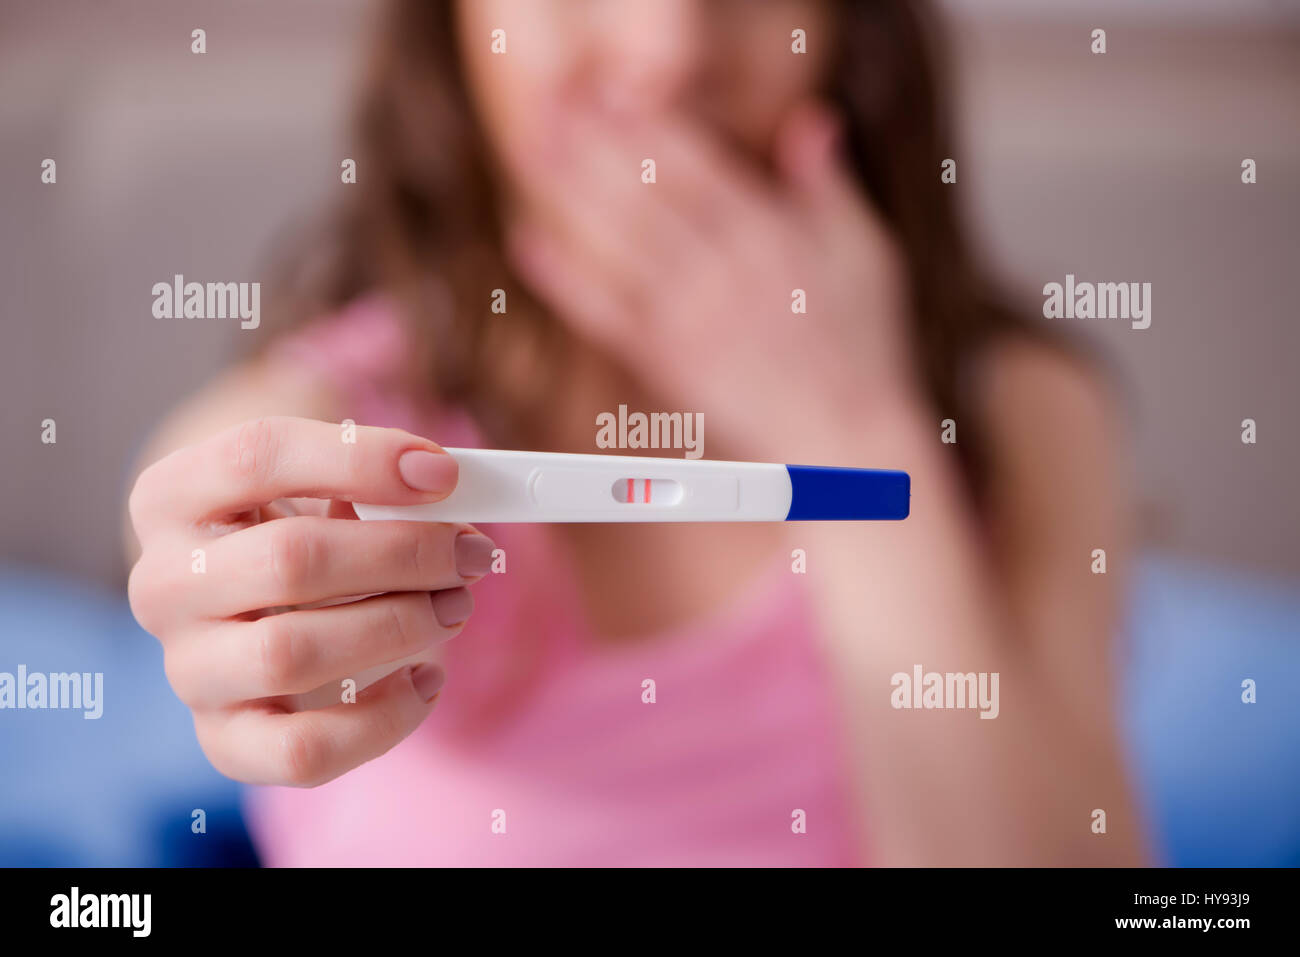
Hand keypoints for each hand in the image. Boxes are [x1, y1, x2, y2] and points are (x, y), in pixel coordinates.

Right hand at [126, 417, 494, 786]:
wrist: (260, 615)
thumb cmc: (305, 532)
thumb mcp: (324, 486)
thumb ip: (376, 481)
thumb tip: (450, 491)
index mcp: (173, 496)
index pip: (256, 456)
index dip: (360, 459)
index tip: (443, 475)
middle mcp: (163, 584)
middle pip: (288, 559)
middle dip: (402, 553)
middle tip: (468, 553)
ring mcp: (189, 669)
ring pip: (292, 654)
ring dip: (399, 626)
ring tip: (455, 606)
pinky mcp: (227, 740)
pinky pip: (304, 750)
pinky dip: (384, 719)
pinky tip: (426, 680)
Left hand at [506, 98, 924, 460]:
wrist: (848, 437)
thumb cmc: (864, 344)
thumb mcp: (866, 251)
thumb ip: (828, 185)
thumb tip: (811, 118)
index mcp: (771, 234)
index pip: (696, 164)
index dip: (646, 124)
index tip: (606, 94)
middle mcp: (724, 269)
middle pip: (646, 193)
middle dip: (593, 145)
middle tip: (547, 103)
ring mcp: (691, 317)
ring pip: (619, 241)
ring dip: (570, 192)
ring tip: (530, 149)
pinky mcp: (669, 362)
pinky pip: (606, 313)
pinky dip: (565, 278)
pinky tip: (529, 243)